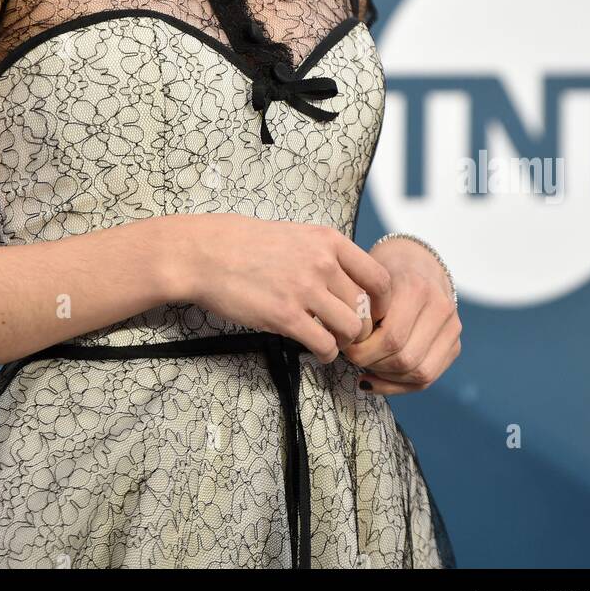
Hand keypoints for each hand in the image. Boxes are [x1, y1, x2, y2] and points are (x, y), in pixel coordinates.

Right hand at [174, 213, 391, 364]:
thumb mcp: (296, 235)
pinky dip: (326, 355)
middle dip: (362, 327)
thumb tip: (352, 282)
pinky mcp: (285, 316)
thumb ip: (326, 255)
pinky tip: (318, 352)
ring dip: (345, 342)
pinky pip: (324, 345)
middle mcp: (322, 263)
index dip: (382, 303)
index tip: (373, 314)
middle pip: (365, 308)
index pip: (379, 278)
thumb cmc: (247, 244)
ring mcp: (304, 290)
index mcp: (328, 241)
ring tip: (332, 342)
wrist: (207, 253)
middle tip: (349, 335)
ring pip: (351, 329)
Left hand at [340, 237, 460, 393]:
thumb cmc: (383, 270)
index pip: (391, 338)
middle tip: (352, 357)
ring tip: (365, 364)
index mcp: (417, 288)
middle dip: (373, 364)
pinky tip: (375, 377)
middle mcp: (441, 308)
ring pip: (419, 373)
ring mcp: (453, 328)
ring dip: (386, 376)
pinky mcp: (455, 345)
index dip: (363, 350)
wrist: (417, 262)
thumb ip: (358, 308)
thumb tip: (344, 345)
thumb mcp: (365, 278)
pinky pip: (427, 379)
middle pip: (405, 359)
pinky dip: (398, 385)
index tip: (346, 344)